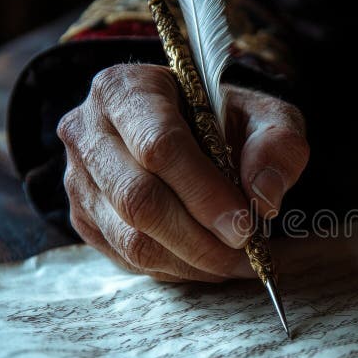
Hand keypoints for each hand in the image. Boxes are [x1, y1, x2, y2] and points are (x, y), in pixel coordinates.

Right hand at [58, 64, 307, 281]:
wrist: (192, 128)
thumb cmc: (226, 119)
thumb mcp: (266, 116)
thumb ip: (278, 145)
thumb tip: (263, 198)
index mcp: (128, 89)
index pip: (159, 146)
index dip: (205, 193)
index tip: (245, 226)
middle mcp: (88, 131)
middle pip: (138, 199)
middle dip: (200, 238)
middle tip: (246, 252)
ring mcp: (78, 178)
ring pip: (131, 238)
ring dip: (192, 261)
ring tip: (236, 263)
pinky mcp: (84, 218)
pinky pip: (127, 258)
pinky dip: (176, 268)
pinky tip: (208, 261)